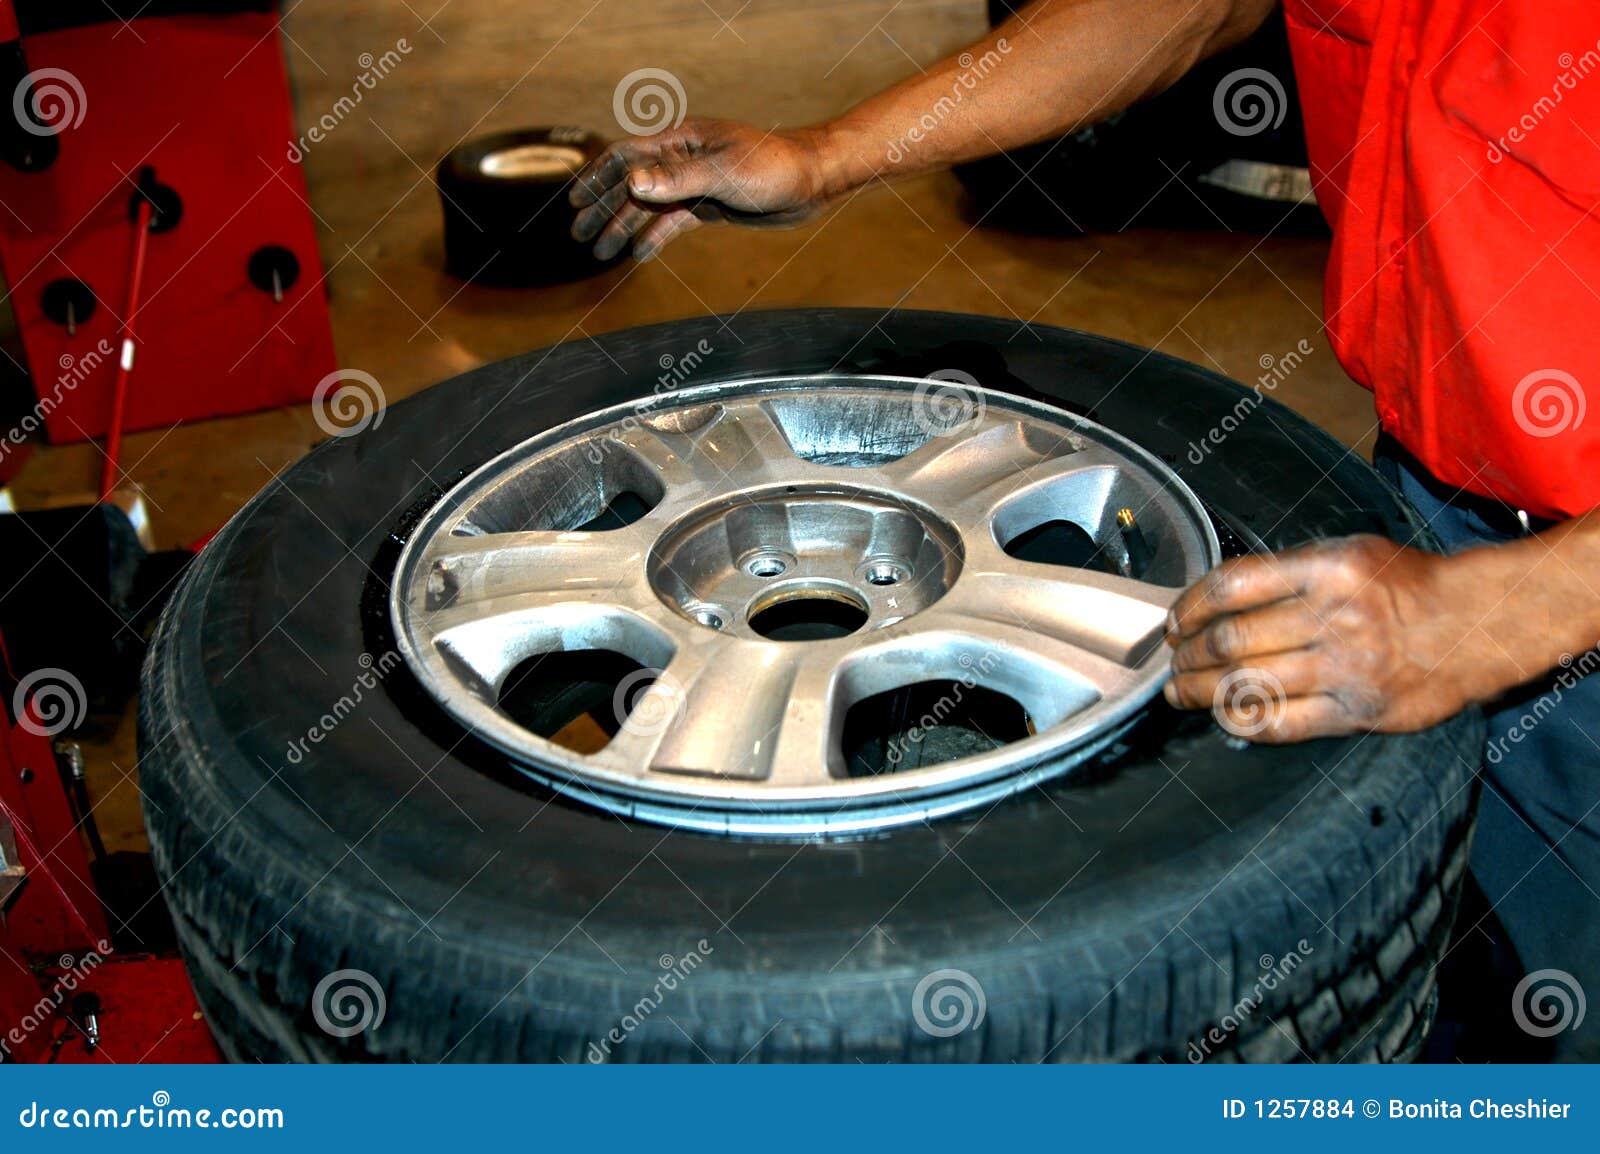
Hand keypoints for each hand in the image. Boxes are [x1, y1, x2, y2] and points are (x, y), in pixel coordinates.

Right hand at [569, 119, 830, 260]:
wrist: (811, 181)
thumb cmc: (771, 167)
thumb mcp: (723, 173)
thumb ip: (677, 178)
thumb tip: (631, 182)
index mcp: (680, 140)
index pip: (626, 157)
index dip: (597, 179)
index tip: (574, 203)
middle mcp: (682, 159)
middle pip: (631, 184)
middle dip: (602, 209)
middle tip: (579, 236)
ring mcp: (695, 184)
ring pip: (649, 207)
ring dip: (623, 227)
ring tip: (601, 254)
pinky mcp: (709, 205)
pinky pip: (672, 222)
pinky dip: (654, 237)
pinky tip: (637, 255)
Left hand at [1163, 535, 1494, 741]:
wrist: (1479, 623)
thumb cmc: (1407, 585)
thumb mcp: (1349, 553)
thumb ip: (1287, 573)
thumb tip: (1217, 599)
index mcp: (1327, 568)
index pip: (1233, 585)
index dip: (1190, 606)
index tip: (1174, 621)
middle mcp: (1334, 616)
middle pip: (1231, 640)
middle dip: (1188, 654)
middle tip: (1173, 661)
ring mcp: (1346, 667)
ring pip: (1248, 684)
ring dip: (1200, 691)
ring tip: (1181, 692)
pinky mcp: (1358, 710)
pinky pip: (1283, 723)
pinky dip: (1242, 721)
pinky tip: (1225, 715)